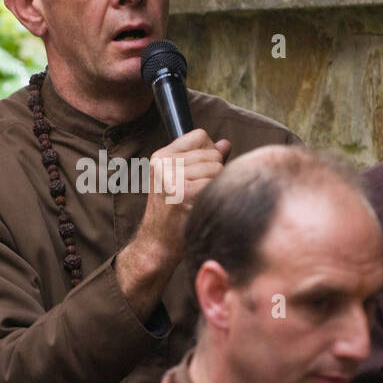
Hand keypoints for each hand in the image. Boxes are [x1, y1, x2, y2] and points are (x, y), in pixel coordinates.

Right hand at [115, 130, 231, 319]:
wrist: (157, 245)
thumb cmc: (173, 215)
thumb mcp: (182, 180)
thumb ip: (204, 160)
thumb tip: (225, 143)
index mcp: (160, 156)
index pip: (200, 136)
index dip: (208, 153)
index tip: (200, 174)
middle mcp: (162, 163)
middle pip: (212, 153)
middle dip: (214, 173)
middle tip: (198, 194)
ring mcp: (171, 176)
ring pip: (217, 167)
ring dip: (215, 186)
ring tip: (198, 201)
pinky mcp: (182, 192)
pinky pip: (215, 183)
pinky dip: (214, 196)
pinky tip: (200, 207)